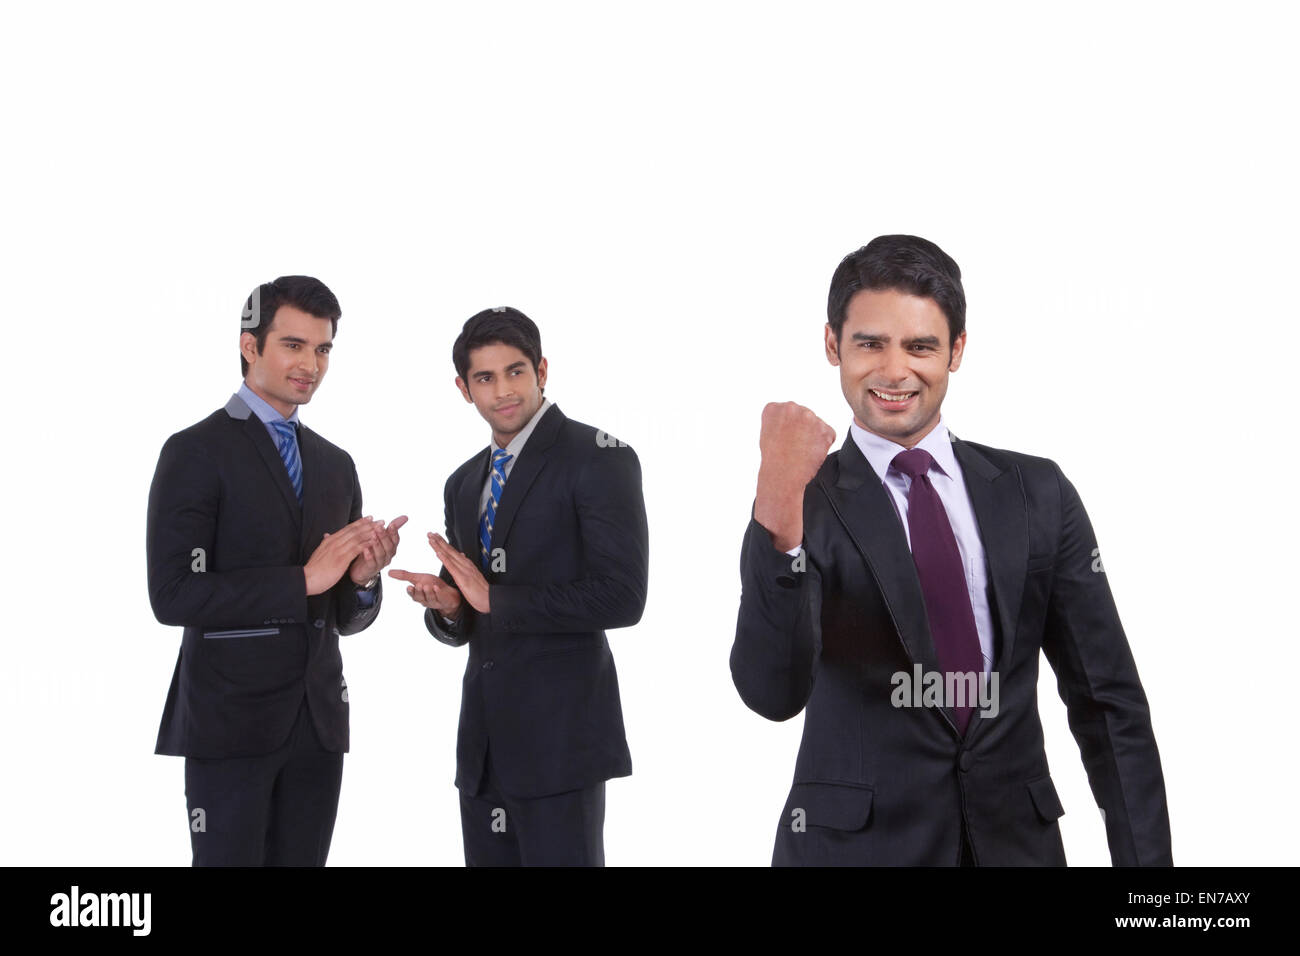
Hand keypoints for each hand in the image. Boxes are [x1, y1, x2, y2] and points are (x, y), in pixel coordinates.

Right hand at [304, 517, 383, 595]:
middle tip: (380, 521)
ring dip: (370, 532)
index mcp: (330, 540)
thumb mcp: (320, 552)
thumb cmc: (314, 568)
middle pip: (354, 531)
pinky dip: (365, 544)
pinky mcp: (341, 559)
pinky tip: (374, 541)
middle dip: (368, 525)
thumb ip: (325, 543)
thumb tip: (326, 535)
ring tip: (381, 529)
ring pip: (356, 538)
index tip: (370, 518)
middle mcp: (334, 542)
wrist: (307, 578)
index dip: (360, 522)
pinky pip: (356, 549)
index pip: (347, 528)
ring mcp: (338, 550)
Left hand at [348, 514, 407, 584]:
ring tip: (372, 536)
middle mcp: (387, 555)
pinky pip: (372, 563)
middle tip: (379, 527)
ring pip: (381, 554)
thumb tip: (405, 517)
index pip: (395, 539)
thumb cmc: (372, 552)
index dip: (394, 532)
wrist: (361, 569)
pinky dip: (369, 556)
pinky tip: (365, 549)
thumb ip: (392, 528)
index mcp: (391, 547)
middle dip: (384, 536)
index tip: (391, 524)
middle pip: (389, 546)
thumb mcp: (382, 538)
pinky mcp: (371, 569)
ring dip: (377, 545)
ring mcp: (380, 563)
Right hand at [387, 568, 462, 618]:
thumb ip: (404, 576)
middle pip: (420, 598)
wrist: (448, 592)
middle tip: (419, 585)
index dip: (411, 592)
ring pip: (430, 598)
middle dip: (419, 592)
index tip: (409, 587)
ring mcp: (435, 601)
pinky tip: (437, 587)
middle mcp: (425, 599)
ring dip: (428, 592)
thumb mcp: (418, 578)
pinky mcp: (444, 600)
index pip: (413, 595)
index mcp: (418, 594)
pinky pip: (440, 598)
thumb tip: (389, 572)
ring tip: (427, 586)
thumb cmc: (432, 585)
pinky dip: (438, 593)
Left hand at [428, 532, 489, 613]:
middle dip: (439, 541)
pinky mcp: (462, 578)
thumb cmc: (481, 590)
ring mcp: (464, 570)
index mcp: (467, 564)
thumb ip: (467, 566)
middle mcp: (465, 564)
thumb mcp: (473, 575)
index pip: (453, 551)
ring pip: (449, 555)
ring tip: (431, 539)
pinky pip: (451, 566)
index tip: (436, 536)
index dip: (443, 543)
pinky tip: (438, 553)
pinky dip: (444, 558)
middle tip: (430, 533)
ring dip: (439, 546)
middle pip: (449, 550)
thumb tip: (462, 556)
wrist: (490, 598)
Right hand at [754, 402, 834, 551]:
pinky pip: (829, 435)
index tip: (782, 439)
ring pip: (816, 425)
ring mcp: (810, 417)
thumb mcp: (767, 432)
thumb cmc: (773, 458)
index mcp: (773, 408)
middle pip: (803, 416)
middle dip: (802, 430)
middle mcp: (792, 407)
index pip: (787, 413)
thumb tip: (797, 418)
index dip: (787, 428)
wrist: (782, 476)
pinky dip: (823, 444)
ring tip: (801, 451)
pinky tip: (811, 453)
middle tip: (793, 446)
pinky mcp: (825, 430)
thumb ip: (781, 419)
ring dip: (813, 436)